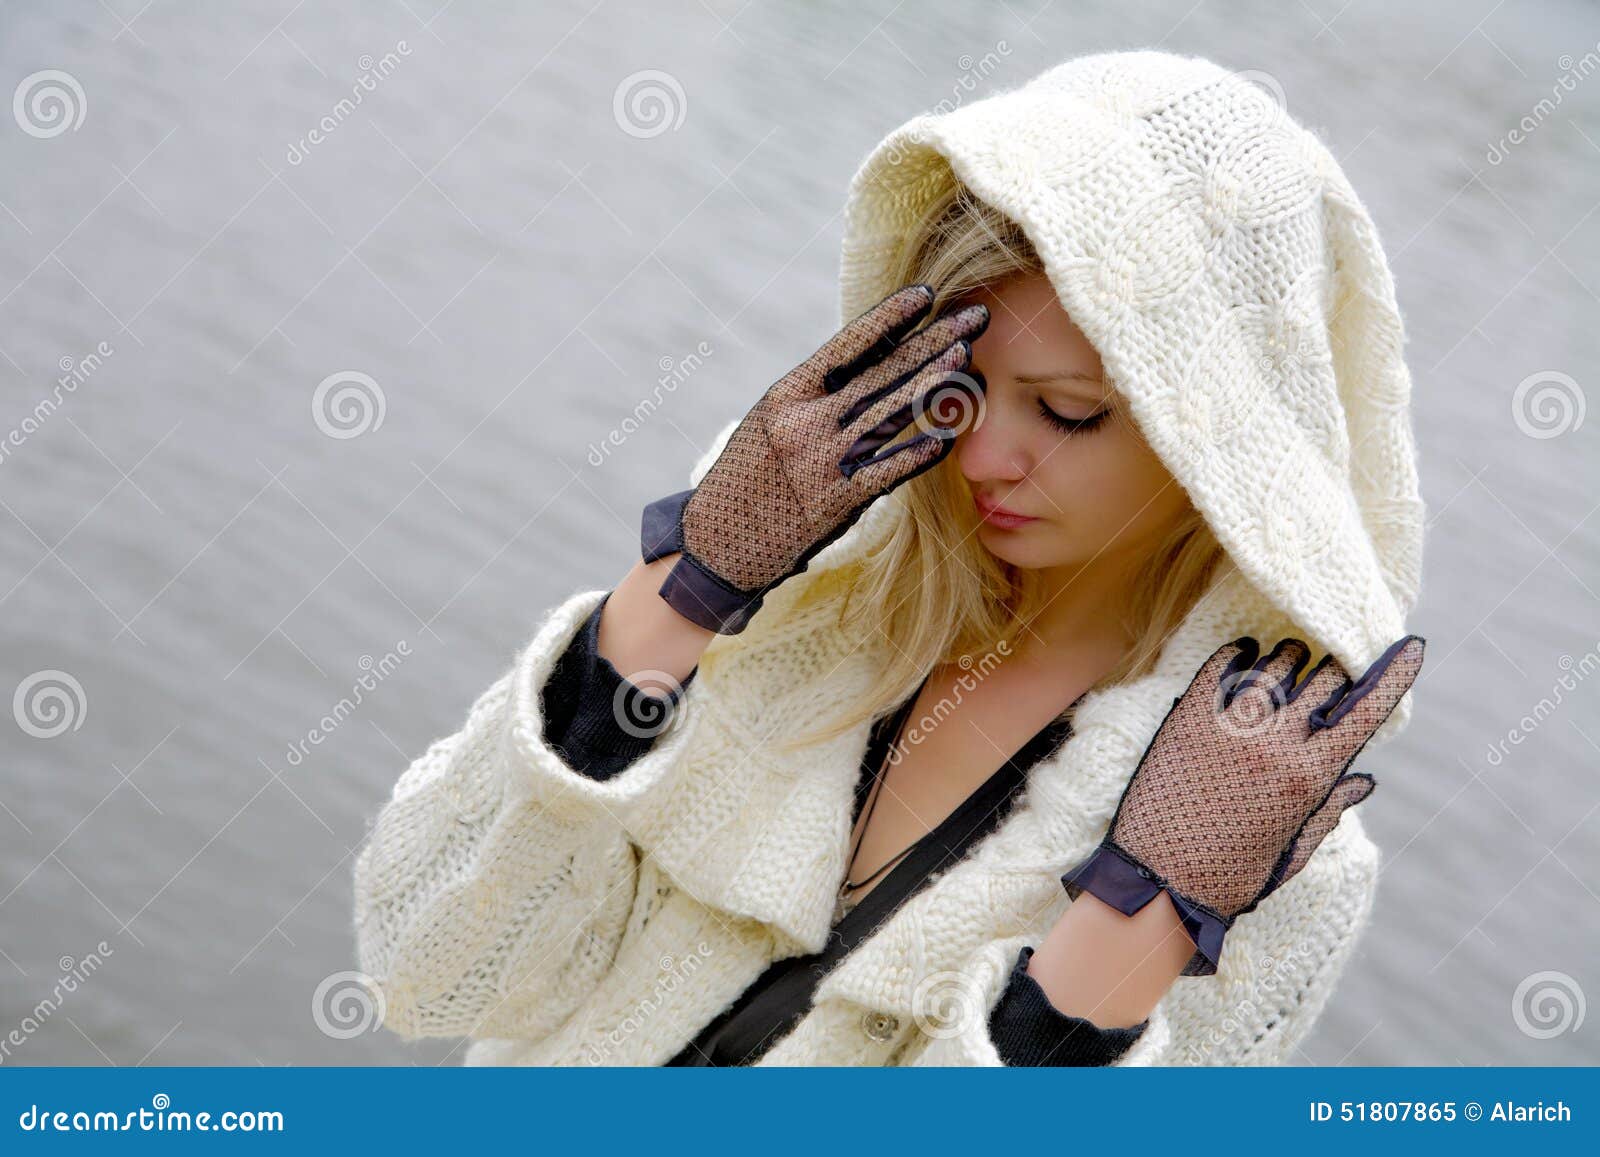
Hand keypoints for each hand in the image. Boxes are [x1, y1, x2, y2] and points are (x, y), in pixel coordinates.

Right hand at [640, 283, 989, 632]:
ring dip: (934, 385)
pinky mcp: (836, 501)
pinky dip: (920, 451)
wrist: (716, 545)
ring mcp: (822, 461)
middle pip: (881, 372)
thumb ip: (813, 395)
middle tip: (974, 317)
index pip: (847, 344)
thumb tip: (867, 360)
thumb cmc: (747, 478)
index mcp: (787, 393)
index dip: (891, 317)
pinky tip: (949, 434)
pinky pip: (888, 470)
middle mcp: (805, 421)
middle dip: (932, 341)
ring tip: (967, 359)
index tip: (928, 296)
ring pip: (890, 414)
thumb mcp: (768, 421)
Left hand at [1061, 633, 1425, 975]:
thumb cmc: (1230, 877)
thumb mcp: (1292, 850)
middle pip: (1325, 678)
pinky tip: (1243, 652)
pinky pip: (1221, 666)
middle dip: (1334, 671)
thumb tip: (1364, 781)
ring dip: (1288, 659)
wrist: (1157, 885)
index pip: (1367, 710)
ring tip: (1286, 659)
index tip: (1412, 647)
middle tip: (1326, 672)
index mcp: (1310, 777)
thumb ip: (1330, 810)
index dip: (1395, 674)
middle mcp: (1276, 744)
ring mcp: (1229, 727)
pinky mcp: (1187, 718)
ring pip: (1275, 665)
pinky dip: (1238, 654)